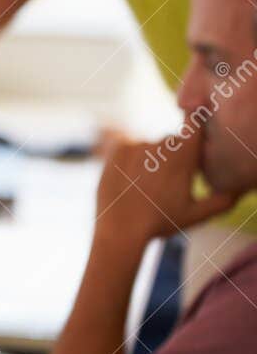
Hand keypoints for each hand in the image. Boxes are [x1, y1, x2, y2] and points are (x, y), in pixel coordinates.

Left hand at [94, 125, 234, 250]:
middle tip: (165, 182)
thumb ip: (221, 201)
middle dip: (173, 157)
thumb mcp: (196, 215)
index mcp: (184, 157)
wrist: (121, 227)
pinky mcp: (118, 147)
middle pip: (171, 142)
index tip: (193, 139)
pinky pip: (128, 145)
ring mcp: (138, 145)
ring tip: (144, 186)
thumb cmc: (161, 222)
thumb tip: (237, 190)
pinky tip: (128, 178)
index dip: (195, 127)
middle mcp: (161, 145)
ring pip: (148, 146)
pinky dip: (129, 158)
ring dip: (149, 159)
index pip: (195, 126)